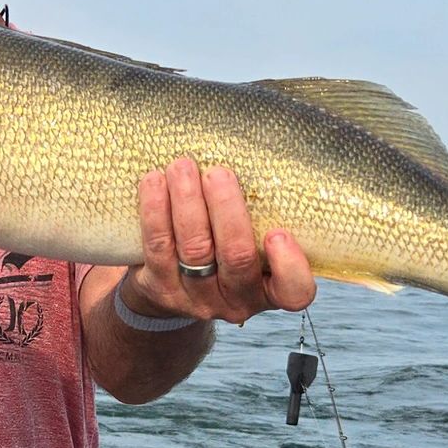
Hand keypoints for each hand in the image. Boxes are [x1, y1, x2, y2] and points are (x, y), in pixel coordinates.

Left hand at [126, 157, 316, 325]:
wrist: (171, 286)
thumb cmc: (224, 248)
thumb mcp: (253, 241)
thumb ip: (263, 212)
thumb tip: (265, 147)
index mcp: (271, 288)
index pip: (294, 292)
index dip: (289, 266)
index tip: (278, 233)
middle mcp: (237, 299)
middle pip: (237, 257)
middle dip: (227, 210)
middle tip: (218, 174)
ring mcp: (197, 297)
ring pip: (194, 249)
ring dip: (187, 202)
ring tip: (182, 167)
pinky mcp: (161, 289)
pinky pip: (158, 247)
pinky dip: (155, 212)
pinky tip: (153, 182)